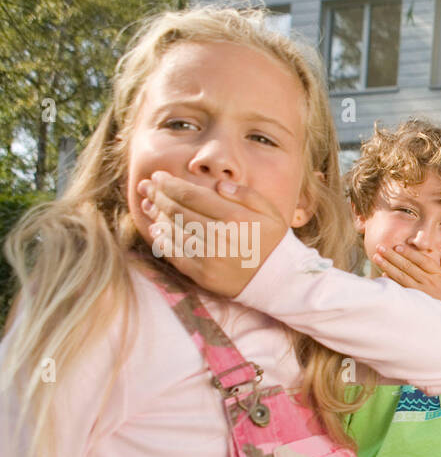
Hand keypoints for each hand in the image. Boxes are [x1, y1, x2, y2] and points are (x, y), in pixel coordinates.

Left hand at [140, 171, 287, 297]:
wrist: (279, 281)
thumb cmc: (272, 242)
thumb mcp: (270, 213)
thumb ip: (247, 194)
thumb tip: (219, 184)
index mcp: (235, 218)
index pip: (191, 195)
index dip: (169, 184)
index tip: (158, 176)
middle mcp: (220, 236)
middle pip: (177, 211)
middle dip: (157, 195)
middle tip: (146, 186)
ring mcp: (209, 257)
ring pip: (172, 231)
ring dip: (156, 215)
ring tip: (148, 204)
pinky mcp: (202, 274)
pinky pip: (174, 254)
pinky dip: (162, 240)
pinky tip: (156, 229)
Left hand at [372, 244, 440, 316]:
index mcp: (438, 275)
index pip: (421, 260)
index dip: (409, 253)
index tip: (397, 246)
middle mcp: (428, 282)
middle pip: (408, 266)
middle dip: (392, 256)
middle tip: (380, 247)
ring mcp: (421, 292)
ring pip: (401, 276)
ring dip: (388, 266)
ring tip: (377, 258)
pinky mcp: (416, 302)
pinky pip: (402, 290)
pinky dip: (392, 283)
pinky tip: (383, 276)